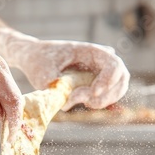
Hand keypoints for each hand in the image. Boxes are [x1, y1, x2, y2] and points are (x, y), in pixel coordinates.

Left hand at [0, 25, 129, 109]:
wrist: (33, 57)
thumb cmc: (39, 61)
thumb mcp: (44, 73)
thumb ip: (57, 88)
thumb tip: (66, 104)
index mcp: (91, 50)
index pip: (114, 64)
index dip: (109, 80)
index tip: (93, 93)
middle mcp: (100, 60)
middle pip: (121, 78)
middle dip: (107, 95)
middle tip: (87, 104)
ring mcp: (100, 72)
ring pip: (115, 90)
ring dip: (101, 100)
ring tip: (73, 100)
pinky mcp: (95, 83)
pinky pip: (105, 95)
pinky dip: (94, 102)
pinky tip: (71, 100)